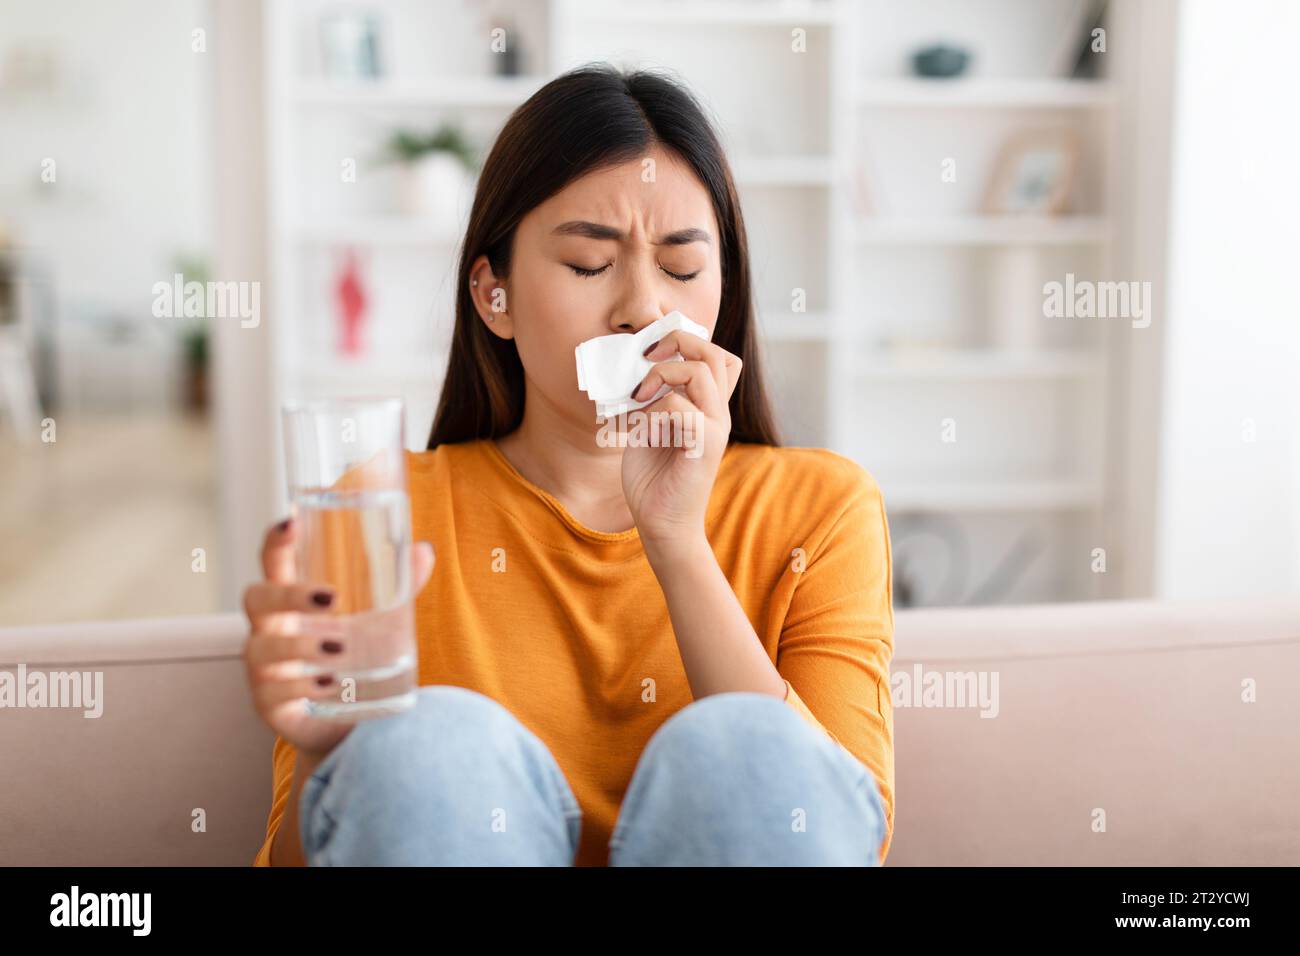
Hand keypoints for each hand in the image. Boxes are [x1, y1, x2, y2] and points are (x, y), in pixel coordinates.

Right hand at [242, 517, 434, 758]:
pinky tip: (332, 685)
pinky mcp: (270, 706)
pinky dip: (303, 686)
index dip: (276, 541)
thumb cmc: (355, 659)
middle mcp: (269, 630)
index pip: (272, 563)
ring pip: (262, 648)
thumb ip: (399, 586)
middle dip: (289, 594)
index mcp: (290, 603)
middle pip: (256, 600)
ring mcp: (264, 669)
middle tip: (332, 597)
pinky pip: (274, 692)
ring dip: (302, 645)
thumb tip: (423, 551)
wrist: (349, 723)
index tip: (292, 521)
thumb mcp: (378, 621)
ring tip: (341, 647)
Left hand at [620, 330, 741, 552]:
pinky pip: (680, 407)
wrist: (660, 524)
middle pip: (715, 354)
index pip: (718, 357)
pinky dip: (654, 411)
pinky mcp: (705, 446)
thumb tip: (635, 369)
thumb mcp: (648, 428)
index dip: (688, 342)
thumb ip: (652, 400)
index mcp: (706, 407)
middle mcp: (717, 413)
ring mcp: (715, 428)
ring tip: (640, 397)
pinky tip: (644, 430)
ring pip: (701, 371)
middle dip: (677, 342)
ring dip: (662, 375)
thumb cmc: (653, 479)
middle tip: (647, 357)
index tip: (652, 353)